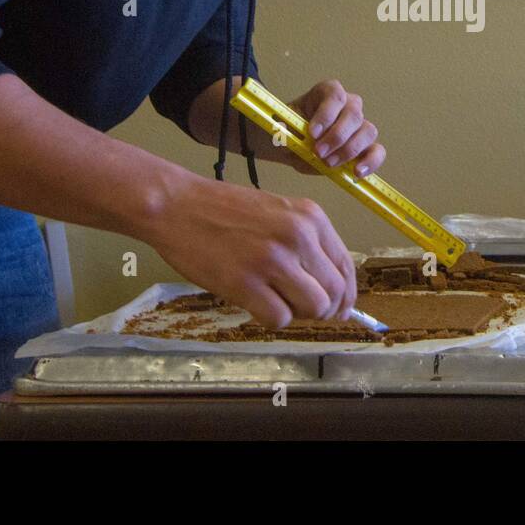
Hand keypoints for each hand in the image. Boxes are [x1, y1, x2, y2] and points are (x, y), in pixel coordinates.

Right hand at [145, 172, 356, 327]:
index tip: (340, 308)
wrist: (178, 205)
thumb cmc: (224, 209)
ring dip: (299, 315)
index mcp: (310, 217)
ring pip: (313, 308)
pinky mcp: (246, 283)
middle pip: (334, 292)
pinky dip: (272, 319)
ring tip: (277, 304)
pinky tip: (256, 304)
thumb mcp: (279, 212)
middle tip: (304, 311)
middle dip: (325, 310)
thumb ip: (306, 242)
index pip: (345, 266)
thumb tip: (329, 286)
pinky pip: (279, 319)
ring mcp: (273, 260)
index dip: (347, 295)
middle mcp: (298, 237)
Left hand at [287, 79, 385, 178]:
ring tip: (329, 164)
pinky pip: (377, 151)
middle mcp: (348, 105)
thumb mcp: (282, 129)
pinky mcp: (367, 146)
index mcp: (326, 93)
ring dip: (349, 150)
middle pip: (353, 113)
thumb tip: (296, 143)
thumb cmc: (289, 131)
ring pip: (367, 131)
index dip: (326, 114)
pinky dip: (370, 162)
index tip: (312, 132)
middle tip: (319, 152)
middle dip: (337, 135)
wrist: (291, 145)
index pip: (334, 95)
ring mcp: (360, 125)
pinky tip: (356, 172)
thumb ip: (289, 134)